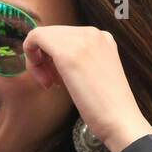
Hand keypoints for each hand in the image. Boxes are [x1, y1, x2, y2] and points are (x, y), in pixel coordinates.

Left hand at [22, 25, 151, 151]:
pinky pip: (35, 38)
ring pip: (41, 36)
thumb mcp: (94, 72)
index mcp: (101, 37)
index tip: (56, 79)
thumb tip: (51, 57)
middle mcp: (92, 32)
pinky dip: (32, 59)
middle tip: (51, 83)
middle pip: (51, 34)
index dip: (53, 57)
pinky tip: (45, 81)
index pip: (64, 36)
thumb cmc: (106, 106)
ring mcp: (81, 39)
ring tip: (51, 84)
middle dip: (44, 58)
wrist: (120, 119)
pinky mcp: (67, 53)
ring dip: (38, 62)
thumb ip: (79, 60)